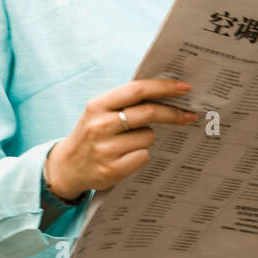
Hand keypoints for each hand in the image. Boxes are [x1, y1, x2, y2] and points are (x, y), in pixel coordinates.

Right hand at [46, 77, 197, 200]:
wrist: (67, 167)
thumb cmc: (92, 134)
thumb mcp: (100, 112)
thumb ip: (126, 101)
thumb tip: (166, 91)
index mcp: (98, 105)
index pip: (136, 89)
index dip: (163, 87)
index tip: (184, 88)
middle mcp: (100, 125)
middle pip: (148, 112)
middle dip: (173, 113)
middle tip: (190, 115)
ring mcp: (105, 149)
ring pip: (148, 137)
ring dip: (147, 138)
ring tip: (129, 142)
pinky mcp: (112, 170)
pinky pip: (143, 156)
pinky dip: (141, 155)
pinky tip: (127, 157)